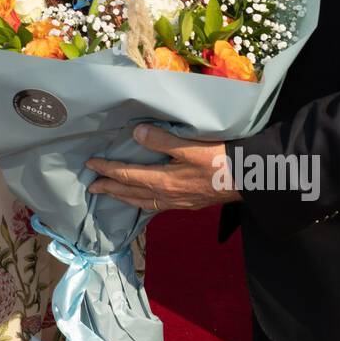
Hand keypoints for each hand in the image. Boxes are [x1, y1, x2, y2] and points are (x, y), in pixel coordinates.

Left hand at [85, 124, 239, 211]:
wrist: (249, 179)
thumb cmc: (220, 160)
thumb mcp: (190, 146)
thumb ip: (163, 140)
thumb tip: (137, 133)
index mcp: (163, 181)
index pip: (127, 175)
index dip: (107, 169)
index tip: (90, 164)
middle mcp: (167, 196)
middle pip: (130, 193)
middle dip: (109, 189)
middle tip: (92, 186)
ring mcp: (178, 203)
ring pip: (142, 203)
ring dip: (124, 198)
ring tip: (112, 194)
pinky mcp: (188, 205)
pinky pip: (157, 207)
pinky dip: (143, 203)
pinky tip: (145, 200)